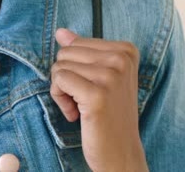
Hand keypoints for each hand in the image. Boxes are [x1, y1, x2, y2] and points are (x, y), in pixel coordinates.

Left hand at [50, 28, 147, 171]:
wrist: (121, 152)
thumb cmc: (109, 114)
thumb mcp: (100, 77)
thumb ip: (82, 51)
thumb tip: (61, 32)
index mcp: (126, 50)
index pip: (75, 43)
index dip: (75, 67)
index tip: (90, 87)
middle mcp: (121, 59)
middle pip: (65, 53)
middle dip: (66, 77)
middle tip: (83, 99)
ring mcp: (110, 76)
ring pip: (59, 66)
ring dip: (62, 91)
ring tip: (82, 107)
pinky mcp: (96, 94)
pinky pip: (59, 81)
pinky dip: (60, 99)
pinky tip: (76, 115)